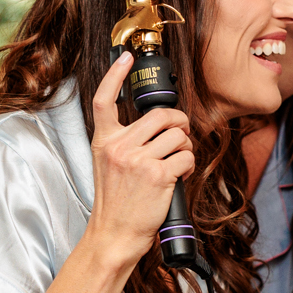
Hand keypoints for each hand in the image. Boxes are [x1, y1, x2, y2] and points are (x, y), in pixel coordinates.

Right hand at [84, 52, 194, 261]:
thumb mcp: (107, 165)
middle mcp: (119, 147)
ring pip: (177, 134)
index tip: (125, 58)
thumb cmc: (115, 203)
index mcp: (104, 142)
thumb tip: (154, 125)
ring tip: (179, 158)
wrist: (114, 234)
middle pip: (158, 114)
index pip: (103, 100)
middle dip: (179, 120)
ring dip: (186, 144)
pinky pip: (185, 155)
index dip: (114, 75)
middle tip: (182, 130)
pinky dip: (188, 163)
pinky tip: (179, 173)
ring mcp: (138, 160)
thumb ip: (122, 143)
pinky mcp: (158, 175)